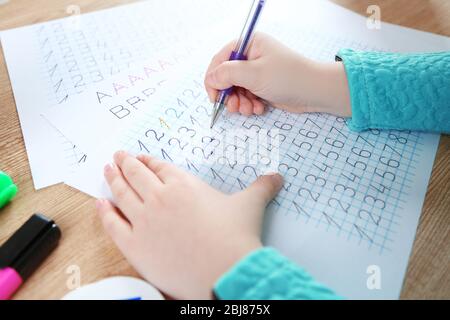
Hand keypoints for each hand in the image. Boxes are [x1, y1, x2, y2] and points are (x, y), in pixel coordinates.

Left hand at [95, 151, 282, 298]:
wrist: (224, 271)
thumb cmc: (235, 237)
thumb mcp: (250, 205)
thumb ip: (262, 187)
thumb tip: (278, 177)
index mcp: (182, 185)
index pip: (159, 167)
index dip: (148, 160)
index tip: (141, 157)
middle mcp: (159, 198)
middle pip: (136, 174)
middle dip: (126, 162)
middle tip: (118, 155)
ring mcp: (144, 221)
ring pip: (122, 194)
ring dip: (112, 179)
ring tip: (106, 169)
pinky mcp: (135, 245)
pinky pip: (113, 224)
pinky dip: (105, 211)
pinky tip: (100, 202)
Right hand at [204, 32, 350, 116]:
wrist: (316, 92)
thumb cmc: (288, 77)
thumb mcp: (254, 74)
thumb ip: (227, 74)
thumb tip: (210, 79)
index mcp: (249, 44)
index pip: (220, 59)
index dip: (213, 78)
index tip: (213, 96)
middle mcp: (252, 56)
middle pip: (227, 77)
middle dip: (229, 95)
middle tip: (233, 107)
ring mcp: (258, 72)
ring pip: (236, 90)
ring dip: (240, 103)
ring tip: (249, 110)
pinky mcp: (263, 87)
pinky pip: (247, 97)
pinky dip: (250, 105)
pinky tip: (259, 109)